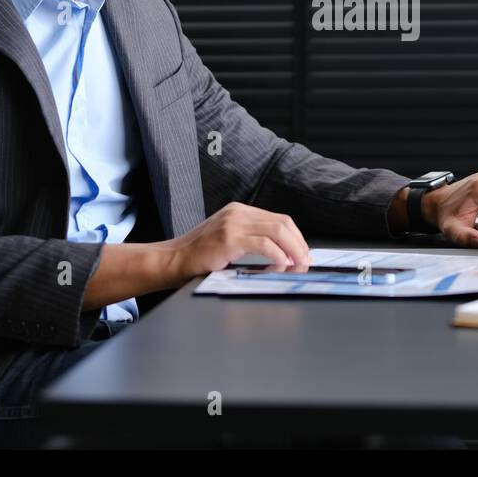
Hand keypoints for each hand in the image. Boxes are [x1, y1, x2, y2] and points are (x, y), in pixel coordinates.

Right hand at [168, 202, 313, 283]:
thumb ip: (250, 239)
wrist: (172, 260)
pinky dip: (278, 256)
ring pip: (277, 231)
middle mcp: (238, 212)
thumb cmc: (198, 256)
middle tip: (306, 262)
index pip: (279, 219)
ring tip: (298, 265)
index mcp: (239, 210)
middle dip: (299, 244)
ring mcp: (233, 223)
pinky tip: (281, 266)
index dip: (296, 237)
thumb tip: (281, 253)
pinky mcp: (229, 238)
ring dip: (293, 250)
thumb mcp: (227, 239)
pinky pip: (264, 245)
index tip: (303, 254)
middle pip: (282, 223)